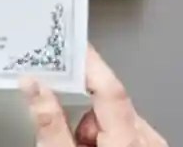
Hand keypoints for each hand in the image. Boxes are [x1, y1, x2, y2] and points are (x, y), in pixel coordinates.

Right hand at [20, 45, 165, 146]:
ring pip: (120, 125)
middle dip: (85, 120)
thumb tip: (34, 86)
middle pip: (111, 109)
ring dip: (98, 136)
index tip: (73, 45)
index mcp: (126, 141)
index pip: (109, 87)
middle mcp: (148, 143)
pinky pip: (130, 139)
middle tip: (71, 145)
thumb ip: (49, 123)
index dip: (89, 62)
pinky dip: (112, 145)